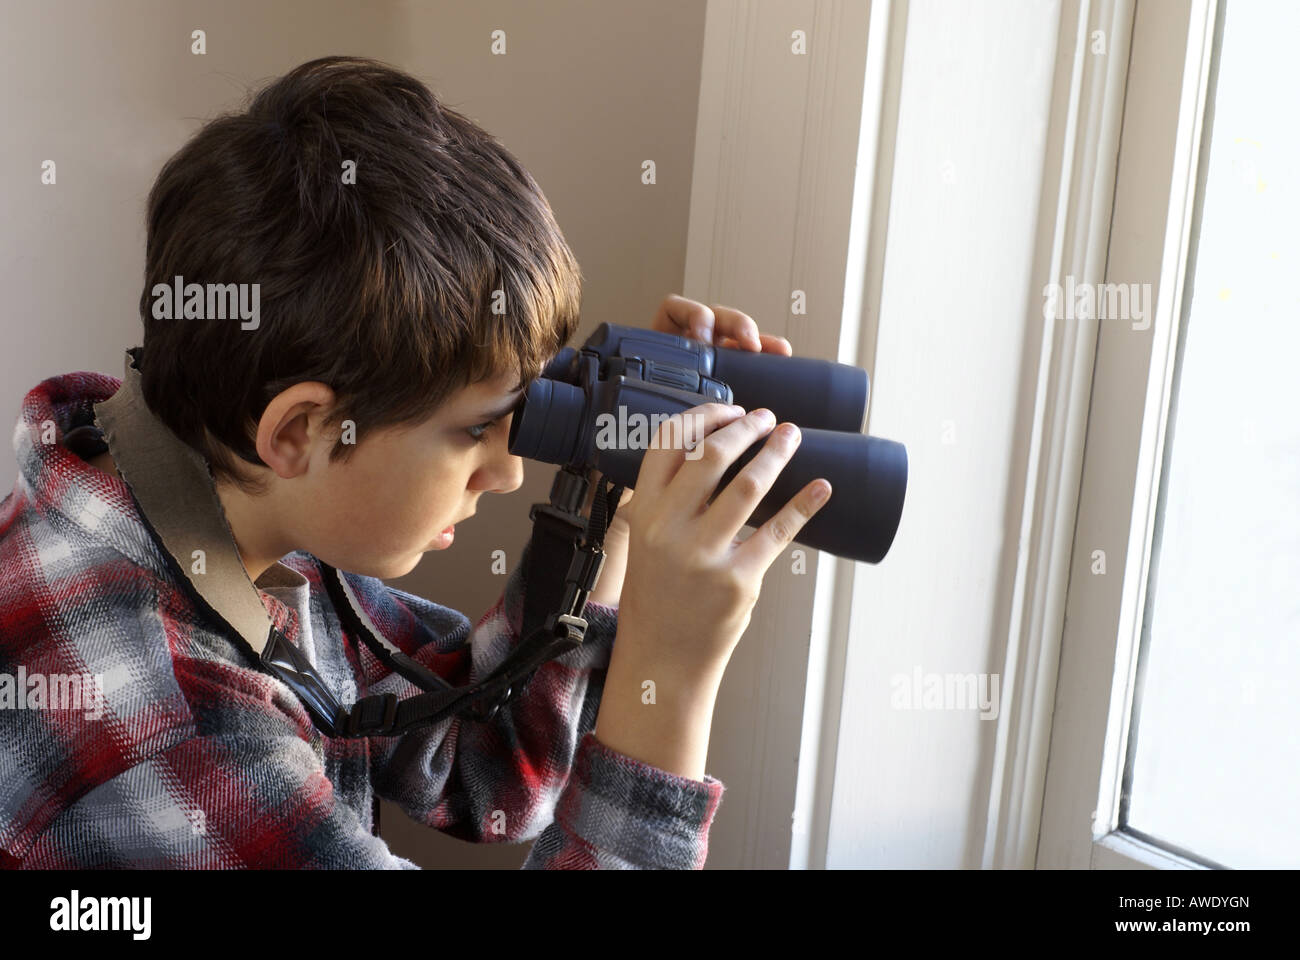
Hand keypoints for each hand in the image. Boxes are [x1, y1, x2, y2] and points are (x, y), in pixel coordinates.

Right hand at [585, 294, 792, 604]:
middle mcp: (669, 529)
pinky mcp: (738, 580)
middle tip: (767, 418)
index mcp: (643, 512)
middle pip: (712, 455)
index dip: (704, 416)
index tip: (730, 408)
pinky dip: (804, 504)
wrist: (662, 657)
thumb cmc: (658, 595)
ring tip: (791, 436)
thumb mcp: (647, 540)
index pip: (669, 443)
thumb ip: (668, 500)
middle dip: (746, 427)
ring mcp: (704, 555)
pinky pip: (778, 531)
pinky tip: (821, 487)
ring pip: (749, 486)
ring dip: (776, 453)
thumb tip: (713, 452)